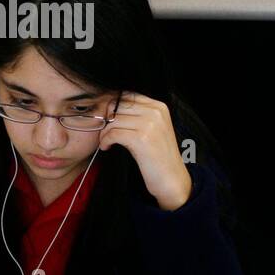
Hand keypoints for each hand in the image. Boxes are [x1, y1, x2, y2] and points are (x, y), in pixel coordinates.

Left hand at [98, 93, 191, 211]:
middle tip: (103, 132)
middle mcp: (156, 112)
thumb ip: (137, 115)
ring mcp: (150, 124)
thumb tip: (108, 105)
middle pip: (118, 105)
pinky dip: (106, 140)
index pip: (126, 95)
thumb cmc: (157, 156)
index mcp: (158, 106)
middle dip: (106, 118)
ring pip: (114, 119)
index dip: (111, 106)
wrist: (171, 179)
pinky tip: (107, 147)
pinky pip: (113, 133)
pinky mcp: (142, 138)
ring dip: (104, 132)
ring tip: (105, 142)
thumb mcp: (151, 129)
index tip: (106, 119)